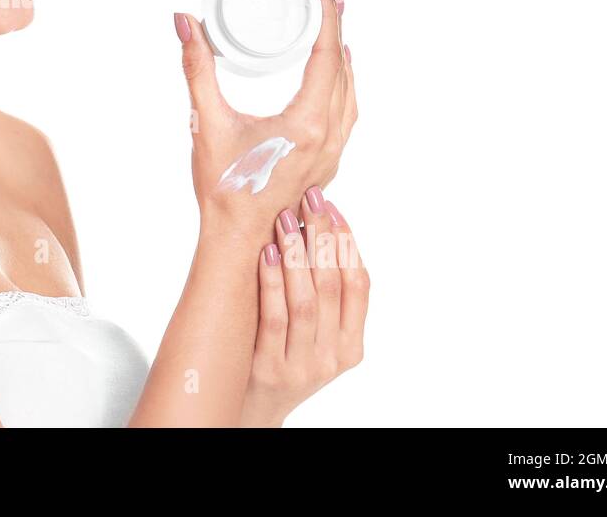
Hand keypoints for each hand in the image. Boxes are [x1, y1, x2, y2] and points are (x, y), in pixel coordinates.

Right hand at [174, 0, 355, 239]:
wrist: (236, 239)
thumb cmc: (223, 188)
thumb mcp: (206, 121)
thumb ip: (197, 68)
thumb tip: (186, 23)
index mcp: (308, 123)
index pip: (328, 51)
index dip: (328, 10)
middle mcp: (329, 136)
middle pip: (344, 66)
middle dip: (336, 23)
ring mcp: (332, 152)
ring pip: (350, 90)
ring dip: (343, 55)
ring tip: (332, 28)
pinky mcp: (327, 162)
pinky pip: (347, 112)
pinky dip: (343, 84)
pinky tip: (333, 78)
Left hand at [239, 186, 368, 426]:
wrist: (247, 408)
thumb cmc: (279, 356)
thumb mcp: (312, 336)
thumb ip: (320, 295)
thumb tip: (317, 226)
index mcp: (351, 347)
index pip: (359, 285)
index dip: (348, 242)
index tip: (332, 206)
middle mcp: (332, 357)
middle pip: (333, 286)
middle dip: (323, 237)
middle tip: (309, 198)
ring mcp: (301, 365)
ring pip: (307, 301)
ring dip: (297, 253)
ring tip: (286, 216)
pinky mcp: (269, 369)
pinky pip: (274, 318)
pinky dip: (273, 281)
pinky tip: (266, 251)